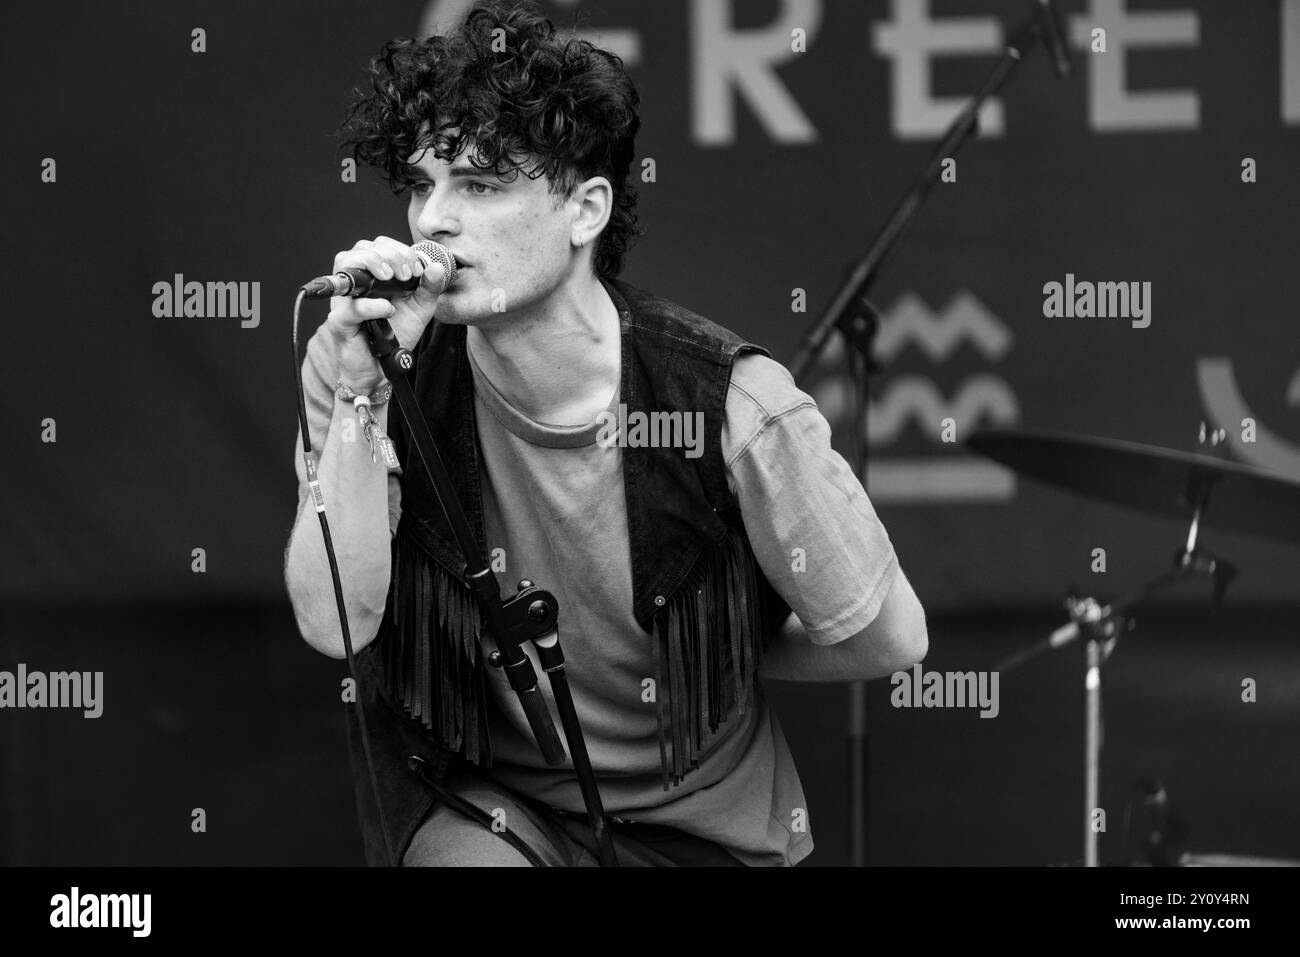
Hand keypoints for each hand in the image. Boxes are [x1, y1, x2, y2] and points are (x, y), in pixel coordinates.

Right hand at [324, 236, 447, 389]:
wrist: (383, 367)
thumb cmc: (396, 333)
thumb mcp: (420, 308)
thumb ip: (429, 288)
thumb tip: (437, 267)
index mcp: (373, 274)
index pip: (379, 245)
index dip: (398, 250)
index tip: (416, 269)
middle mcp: (356, 282)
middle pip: (362, 248)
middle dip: (389, 254)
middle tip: (407, 274)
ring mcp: (344, 300)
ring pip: (345, 263)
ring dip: (372, 263)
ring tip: (393, 278)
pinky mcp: (340, 321)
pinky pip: (350, 307)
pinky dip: (371, 305)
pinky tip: (388, 309)